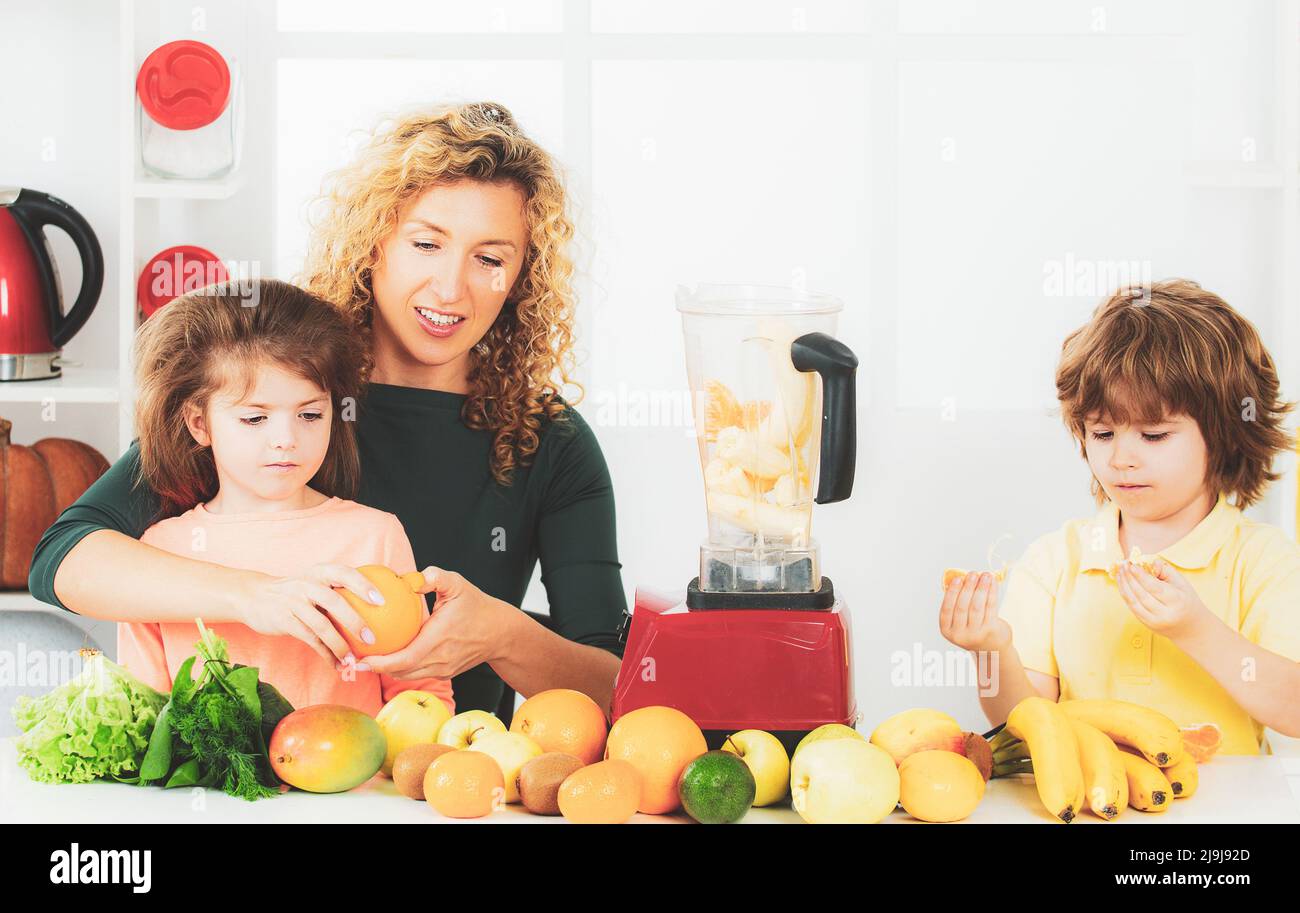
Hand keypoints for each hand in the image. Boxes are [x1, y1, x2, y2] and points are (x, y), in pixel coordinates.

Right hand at [235, 563, 381, 662]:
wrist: (254, 596)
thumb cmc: (295, 591)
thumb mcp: (313, 582)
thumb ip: (337, 589)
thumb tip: (376, 605)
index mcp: (319, 572)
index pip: (344, 573)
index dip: (363, 585)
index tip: (381, 600)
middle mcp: (307, 584)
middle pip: (334, 601)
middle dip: (355, 621)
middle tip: (372, 639)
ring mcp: (294, 602)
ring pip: (321, 625)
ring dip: (340, 645)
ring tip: (354, 660)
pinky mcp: (284, 620)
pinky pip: (309, 639)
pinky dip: (325, 653)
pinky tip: (336, 665)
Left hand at [362, 566, 511, 680]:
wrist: (500, 633)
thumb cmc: (477, 606)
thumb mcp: (458, 585)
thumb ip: (435, 577)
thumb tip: (410, 576)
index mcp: (439, 638)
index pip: (405, 657)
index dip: (381, 662)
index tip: (362, 658)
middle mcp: (441, 658)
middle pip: (402, 671)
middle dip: (376, 669)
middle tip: (354, 660)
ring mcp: (444, 668)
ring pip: (409, 675)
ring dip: (387, 671)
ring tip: (367, 662)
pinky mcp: (446, 672)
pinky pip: (419, 673)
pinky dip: (402, 669)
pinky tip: (390, 659)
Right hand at [939, 571, 1010, 653]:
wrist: (991, 648)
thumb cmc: (973, 628)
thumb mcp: (959, 621)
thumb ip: (957, 603)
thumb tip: (963, 577)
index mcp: (947, 630)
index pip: (947, 609)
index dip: (952, 592)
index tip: (957, 578)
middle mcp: (960, 634)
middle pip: (962, 607)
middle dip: (968, 588)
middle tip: (972, 574)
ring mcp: (976, 634)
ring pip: (977, 606)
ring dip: (981, 588)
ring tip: (985, 575)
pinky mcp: (991, 630)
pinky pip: (990, 607)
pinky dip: (992, 593)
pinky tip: (993, 583)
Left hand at [1115, 559, 1214, 639]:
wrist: (1190, 626)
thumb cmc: (1185, 600)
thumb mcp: (1182, 583)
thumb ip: (1166, 571)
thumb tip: (1151, 562)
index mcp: (1177, 601)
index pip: (1155, 588)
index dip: (1141, 576)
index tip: (1132, 565)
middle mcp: (1166, 614)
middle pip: (1142, 594)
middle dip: (1130, 578)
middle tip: (1123, 565)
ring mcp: (1155, 621)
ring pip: (1133, 602)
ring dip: (1124, 586)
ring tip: (1120, 572)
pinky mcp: (1146, 624)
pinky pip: (1131, 607)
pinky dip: (1125, 594)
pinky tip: (1122, 583)